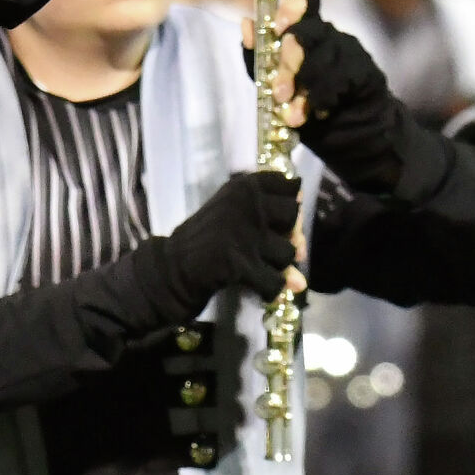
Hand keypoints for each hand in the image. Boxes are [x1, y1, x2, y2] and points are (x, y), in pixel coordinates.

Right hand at [143, 171, 304, 322]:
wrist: (170, 269)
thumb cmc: (204, 241)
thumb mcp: (232, 215)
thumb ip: (267, 217)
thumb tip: (304, 244)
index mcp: (242, 187)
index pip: (287, 184)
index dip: (289, 203)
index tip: (277, 217)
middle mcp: (245, 203)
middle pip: (294, 215)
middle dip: (289, 234)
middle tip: (271, 246)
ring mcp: (243, 234)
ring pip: (288, 252)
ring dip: (279, 266)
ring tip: (259, 267)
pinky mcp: (240, 264)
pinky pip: (275, 281)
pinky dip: (271, 290)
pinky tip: (260, 288)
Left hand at [247, 0, 411, 190]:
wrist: (350, 137)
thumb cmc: (308, 107)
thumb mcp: (275, 88)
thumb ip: (258, 58)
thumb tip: (246, 23)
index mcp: (303, 32)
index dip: (292, 5)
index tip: (278, 25)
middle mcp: (327, 35)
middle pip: (308, 32)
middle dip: (289, 62)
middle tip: (279, 93)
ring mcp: (349, 51)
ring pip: (325, 56)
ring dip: (305, 87)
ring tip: (293, 116)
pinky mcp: (367, 72)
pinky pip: (343, 77)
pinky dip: (325, 97)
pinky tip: (319, 112)